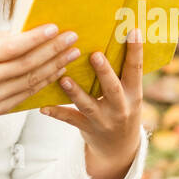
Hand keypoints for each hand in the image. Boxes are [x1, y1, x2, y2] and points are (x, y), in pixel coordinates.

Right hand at [0, 24, 79, 129]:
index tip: (54, 28)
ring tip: (70, 53)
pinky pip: (27, 95)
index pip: (11, 47)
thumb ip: (0, 39)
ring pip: (30, 81)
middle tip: (71, 38)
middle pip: (25, 65)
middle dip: (52, 50)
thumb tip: (30, 31)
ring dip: (54, 66)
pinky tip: (57, 71)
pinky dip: (44, 82)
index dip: (35, 38)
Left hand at [42, 26, 143, 178]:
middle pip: (112, 89)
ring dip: (75, 92)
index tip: (133, 31)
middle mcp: (120, 108)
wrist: (119, 147)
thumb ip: (122, 73)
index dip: (135, 51)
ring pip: (87, 105)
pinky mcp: (87, 128)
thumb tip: (111, 38)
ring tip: (64, 78)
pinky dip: (57, 113)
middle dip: (104, 72)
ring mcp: (103, 120)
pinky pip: (70, 119)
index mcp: (133, 94)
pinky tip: (43, 107)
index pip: (136, 70)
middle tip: (95, 55)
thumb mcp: (130, 95)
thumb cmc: (122, 109)